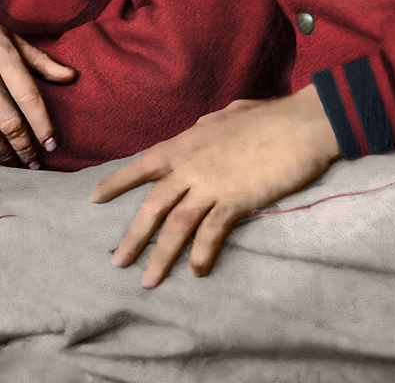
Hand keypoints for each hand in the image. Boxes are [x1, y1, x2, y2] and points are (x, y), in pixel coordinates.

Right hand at [0, 0, 75, 167]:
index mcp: (3, 56)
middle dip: (25, 148)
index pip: (29, 98)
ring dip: (4, 155)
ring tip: (15, 164)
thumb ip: (41, 60)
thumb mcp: (9, 37)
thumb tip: (72, 76)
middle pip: (9, 122)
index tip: (52, 145)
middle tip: (35, 163)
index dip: (43, 125)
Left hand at [90, 86, 339, 287]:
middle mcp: (191, 165)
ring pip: (175, 225)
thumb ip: (208, 126)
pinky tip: (196, 272)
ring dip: (160, 256)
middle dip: (133, 236)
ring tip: (148, 281)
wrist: (299, 125)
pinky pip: (210, 234)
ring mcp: (210, 183)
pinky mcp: (234, 201)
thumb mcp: (229, 114)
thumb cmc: (269, 116)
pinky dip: (201, 255)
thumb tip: (198, 128)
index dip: (118, 182)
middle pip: (153, 205)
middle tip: (117, 262)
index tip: (95, 198)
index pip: (143, 165)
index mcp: (187, 143)